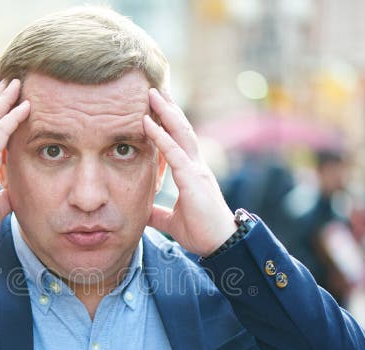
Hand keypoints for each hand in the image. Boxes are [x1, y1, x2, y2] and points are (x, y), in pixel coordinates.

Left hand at [142, 88, 236, 256]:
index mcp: (192, 173)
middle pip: (182, 129)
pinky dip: (160, 137)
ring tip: (152, 94)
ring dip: (166, 112)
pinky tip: (148, 123)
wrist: (221, 246)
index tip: (157, 106)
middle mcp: (196, 166)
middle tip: (154, 89)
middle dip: (168, 108)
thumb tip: (143, 213)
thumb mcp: (172, 221)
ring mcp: (197, 171)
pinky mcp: (193, 180)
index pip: (179, 141)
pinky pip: (175, 153)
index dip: (169, 123)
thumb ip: (159, 214)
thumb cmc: (202, 233)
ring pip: (181, 133)